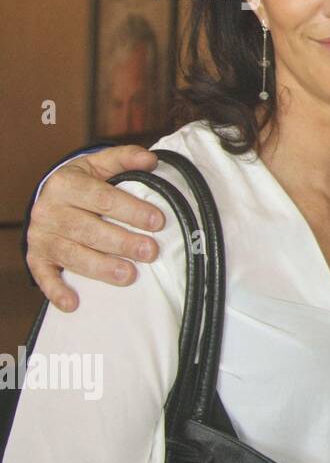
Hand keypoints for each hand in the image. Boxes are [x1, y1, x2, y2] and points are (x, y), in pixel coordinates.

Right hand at [26, 146, 163, 311]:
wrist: (50, 197)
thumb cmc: (85, 182)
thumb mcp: (101, 164)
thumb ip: (125, 158)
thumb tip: (151, 160)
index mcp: (67, 183)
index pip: (103, 198)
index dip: (131, 210)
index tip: (158, 222)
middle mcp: (49, 210)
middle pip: (89, 229)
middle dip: (122, 242)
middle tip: (150, 252)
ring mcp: (42, 236)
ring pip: (72, 254)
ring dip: (100, 267)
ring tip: (129, 276)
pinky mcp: (37, 257)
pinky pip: (44, 276)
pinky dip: (56, 291)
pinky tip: (73, 303)